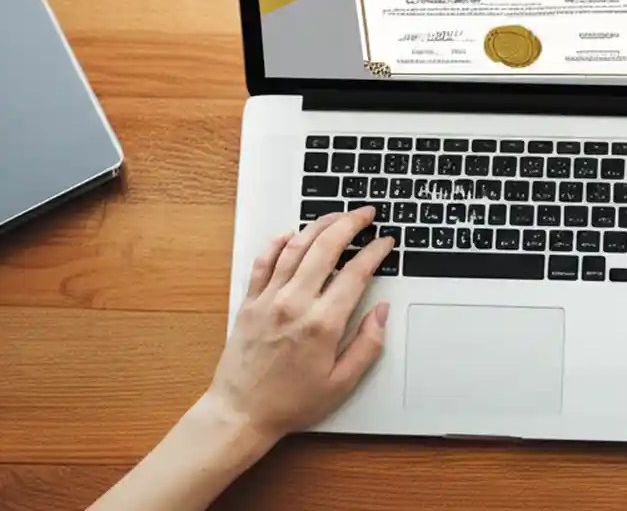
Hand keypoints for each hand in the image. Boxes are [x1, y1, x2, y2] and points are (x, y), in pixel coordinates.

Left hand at [203, 209, 392, 443]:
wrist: (241, 412)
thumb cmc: (291, 402)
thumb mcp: (341, 383)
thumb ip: (367, 345)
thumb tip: (381, 311)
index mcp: (322, 324)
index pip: (356, 273)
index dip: (375, 252)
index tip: (385, 242)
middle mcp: (295, 304)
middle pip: (326, 248)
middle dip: (350, 224)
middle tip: (366, 214)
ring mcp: (269, 300)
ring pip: (296, 247)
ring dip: (319, 225)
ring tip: (337, 216)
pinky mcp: (249, 302)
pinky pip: (264, 262)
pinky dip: (278, 242)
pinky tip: (291, 234)